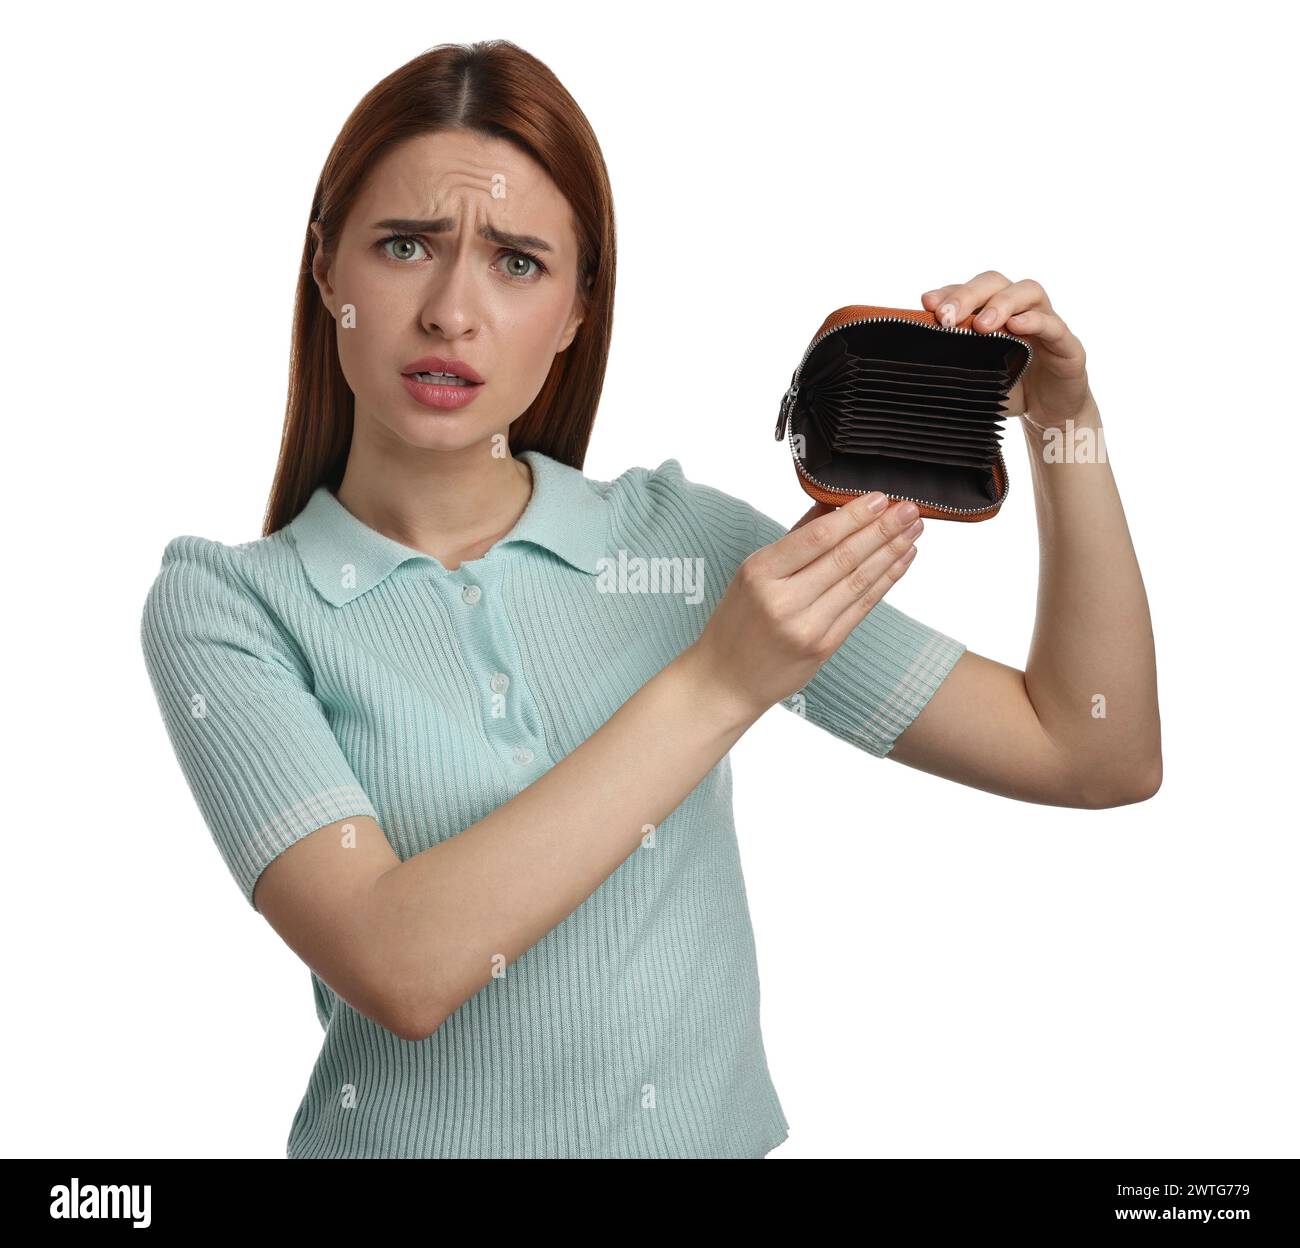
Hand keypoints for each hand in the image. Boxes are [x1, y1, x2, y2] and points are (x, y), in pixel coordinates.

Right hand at [685, 492, 923, 720]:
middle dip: (882, 529)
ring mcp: (806, 626)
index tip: (881, 498)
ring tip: (913, 529)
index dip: (854, 516)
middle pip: (844, 557)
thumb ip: (794, 540)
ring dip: (891, 552)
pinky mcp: (824, 647)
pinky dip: (886, 581)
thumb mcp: (751, 574)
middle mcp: (783, 599)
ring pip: (859, 581)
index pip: (816, 537)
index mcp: (760, 572)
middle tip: (909, 508)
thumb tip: (832, 506)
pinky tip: (901, 560)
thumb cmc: (737, 622)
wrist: (726, 679)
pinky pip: (862, 607)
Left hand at [921, 271, 1093, 429]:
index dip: (949, 293)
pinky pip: (1054, 325)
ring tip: (980, 325)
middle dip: (968, 295)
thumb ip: (953, 363)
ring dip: (1001, 303)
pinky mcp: (1067, 345)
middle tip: (947, 317)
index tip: (926, 304)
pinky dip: (1036, 321)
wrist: (1049, 415)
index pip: (970, 290)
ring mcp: (1046, 323)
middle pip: (995, 282)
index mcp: (993, 312)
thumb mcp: (975, 376)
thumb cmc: (1010, 389)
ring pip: (1028, 292)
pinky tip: (1017, 326)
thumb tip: (912, 364)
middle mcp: (1019, 309)